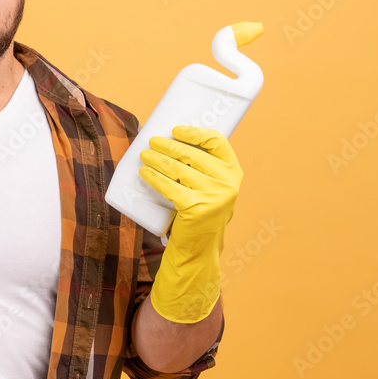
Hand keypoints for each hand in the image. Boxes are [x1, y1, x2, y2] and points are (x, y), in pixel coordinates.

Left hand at [136, 125, 243, 322]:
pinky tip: (144, 172)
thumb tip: (171, 140)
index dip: (194, 132)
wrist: (200, 248)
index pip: (217, 141)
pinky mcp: (196, 208)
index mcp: (234, 172)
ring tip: (143, 155)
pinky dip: (153, 177)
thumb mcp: (211, 188)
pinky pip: (169, 186)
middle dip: (167, 145)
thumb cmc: (200, 211)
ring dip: (156, 159)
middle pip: (192, 154)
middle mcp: (228, 182)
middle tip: (151, 142)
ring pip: (177, 168)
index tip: (174, 130)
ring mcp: (214, 196)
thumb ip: (203, 169)